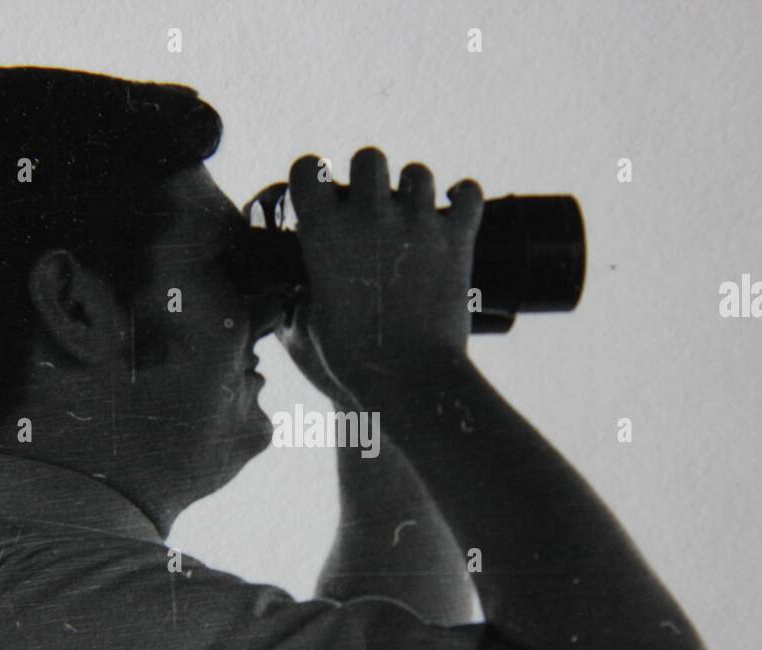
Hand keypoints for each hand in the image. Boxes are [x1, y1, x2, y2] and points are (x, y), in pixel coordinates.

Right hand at [287, 147, 483, 389]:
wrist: (409, 381)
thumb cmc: (351, 363)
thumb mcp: (304, 327)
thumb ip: (296, 294)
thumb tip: (293, 287)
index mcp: (323, 231)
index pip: (309, 168)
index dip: (314, 177)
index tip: (321, 192)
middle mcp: (369, 215)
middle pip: (369, 157)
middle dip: (369, 175)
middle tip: (371, 205)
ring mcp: (417, 223)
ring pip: (418, 172)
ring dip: (413, 189)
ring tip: (412, 215)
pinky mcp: (457, 240)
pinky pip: (468, 194)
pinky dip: (463, 198)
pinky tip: (454, 209)